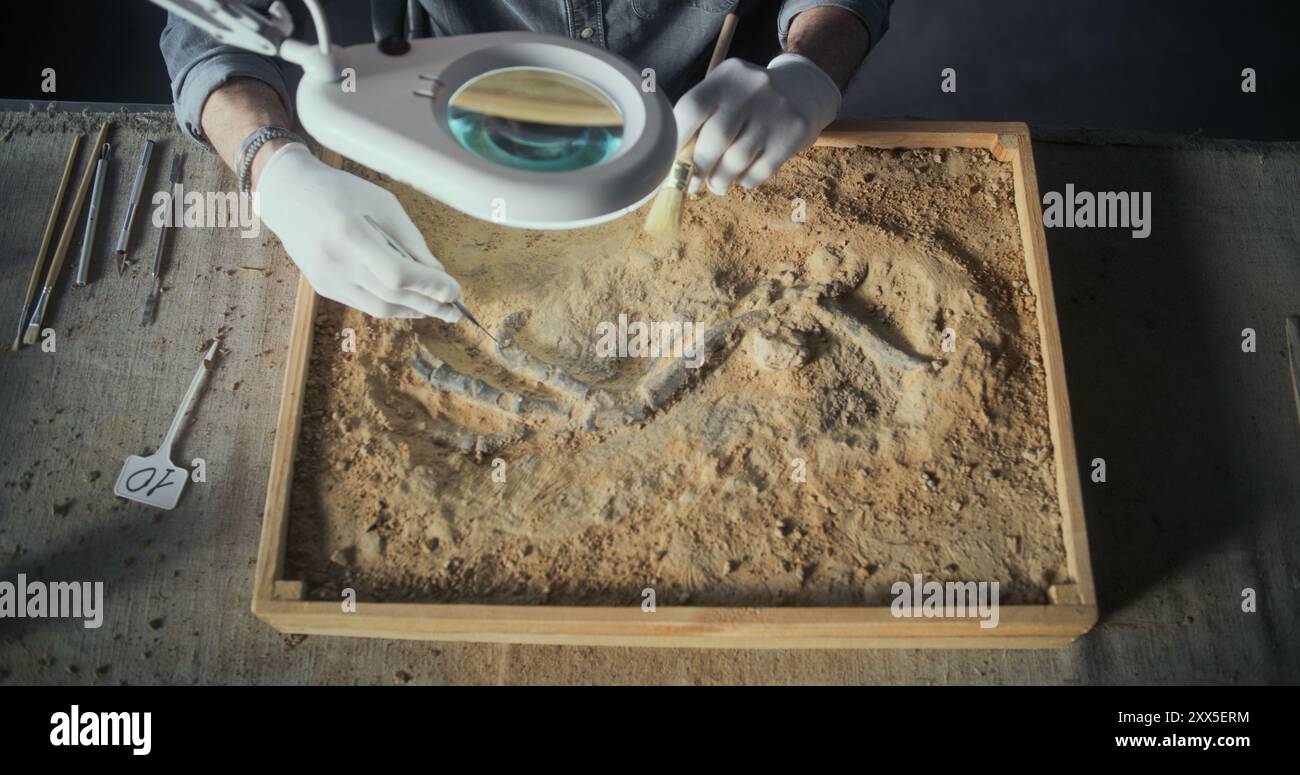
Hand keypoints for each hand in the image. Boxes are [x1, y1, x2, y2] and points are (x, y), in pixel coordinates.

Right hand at [254, 143, 461, 320]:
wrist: (289, 196)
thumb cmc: (342, 192)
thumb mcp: (383, 204)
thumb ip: (411, 241)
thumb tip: (438, 274)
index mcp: (351, 233)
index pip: (397, 274)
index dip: (429, 287)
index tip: (454, 291)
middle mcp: (335, 261)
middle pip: (392, 295)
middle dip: (429, 304)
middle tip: (456, 310)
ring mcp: (327, 278)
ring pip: (379, 307)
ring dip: (412, 310)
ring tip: (437, 309)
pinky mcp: (323, 287)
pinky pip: (365, 305)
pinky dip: (392, 306)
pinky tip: (409, 303)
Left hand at [674, 53, 841, 194]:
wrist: (803, 90)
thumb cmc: (747, 102)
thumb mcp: (726, 94)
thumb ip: (701, 121)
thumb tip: (674, 167)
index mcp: (727, 76)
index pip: (691, 108)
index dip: (676, 141)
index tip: (669, 162)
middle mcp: (752, 89)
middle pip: (714, 139)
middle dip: (698, 168)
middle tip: (692, 183)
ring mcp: (775, 111)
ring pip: (736, 160)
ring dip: (720, 180)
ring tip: (717, 184)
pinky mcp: (793, 134)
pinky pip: (760, 171)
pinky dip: (745, 180)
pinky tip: (742, 176)